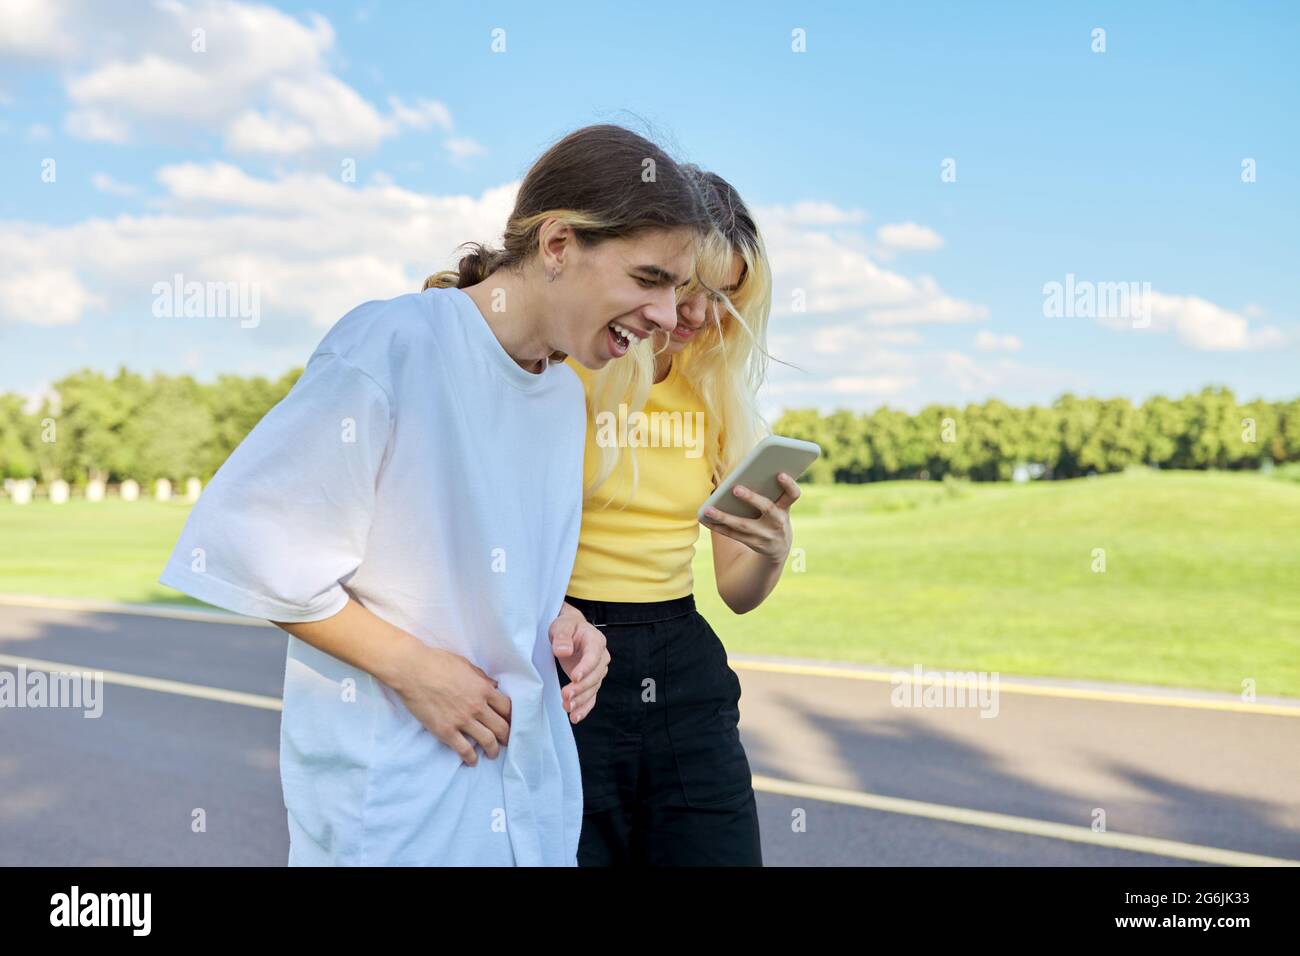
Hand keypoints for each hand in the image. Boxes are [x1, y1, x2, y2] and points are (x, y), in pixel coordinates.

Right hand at [389, 642, 510, 766]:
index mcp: (483, 689)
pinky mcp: (446, 731)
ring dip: (493, 750)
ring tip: (492, 754)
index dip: (511, 717)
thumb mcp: (466, 665)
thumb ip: (482, 678)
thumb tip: (494, 687)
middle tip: (506, 741)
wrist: (412, 671)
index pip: (507, 708)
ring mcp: (462, 720)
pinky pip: (464, 749)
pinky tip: (472, 761)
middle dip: (507, 737)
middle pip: (501, 727)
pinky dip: (471, 758)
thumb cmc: (437, 663)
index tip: (510, 722)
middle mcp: (477, 706)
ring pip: (487, 741)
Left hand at [550, 602, 609, 723]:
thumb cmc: (566, 626)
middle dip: (581, 688)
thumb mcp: (561, 625)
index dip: (585, 668)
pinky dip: (584, 708)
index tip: (574, 678)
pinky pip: (591, 697)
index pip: (593, 656)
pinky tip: (575, 717)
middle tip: (566, 696)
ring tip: (568, 708)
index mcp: (595, 641)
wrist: (569, 631)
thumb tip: (563, 651)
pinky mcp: (590, 681)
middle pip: (595, 676)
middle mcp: (601, 657)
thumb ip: (562, 636)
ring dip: (581, 700)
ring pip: (593, 689)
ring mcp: (597, 671)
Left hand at [699, 472, 802, 562]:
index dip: (789, 484)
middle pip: (767, 508)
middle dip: (752, 498)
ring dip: (725, 516)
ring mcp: (766, 535)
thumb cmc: (773, 517)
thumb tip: (739, 476)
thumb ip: (767, 492)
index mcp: (785, 508)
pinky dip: (718, 527)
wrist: (779, 548)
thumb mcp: (778, 506)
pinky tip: (705, 519)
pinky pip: (733, 535)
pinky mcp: (753, 544)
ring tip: (709, 509)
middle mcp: (778, 522)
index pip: (793, 494)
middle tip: (735, 488)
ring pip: (744, 525)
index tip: (781, 474)